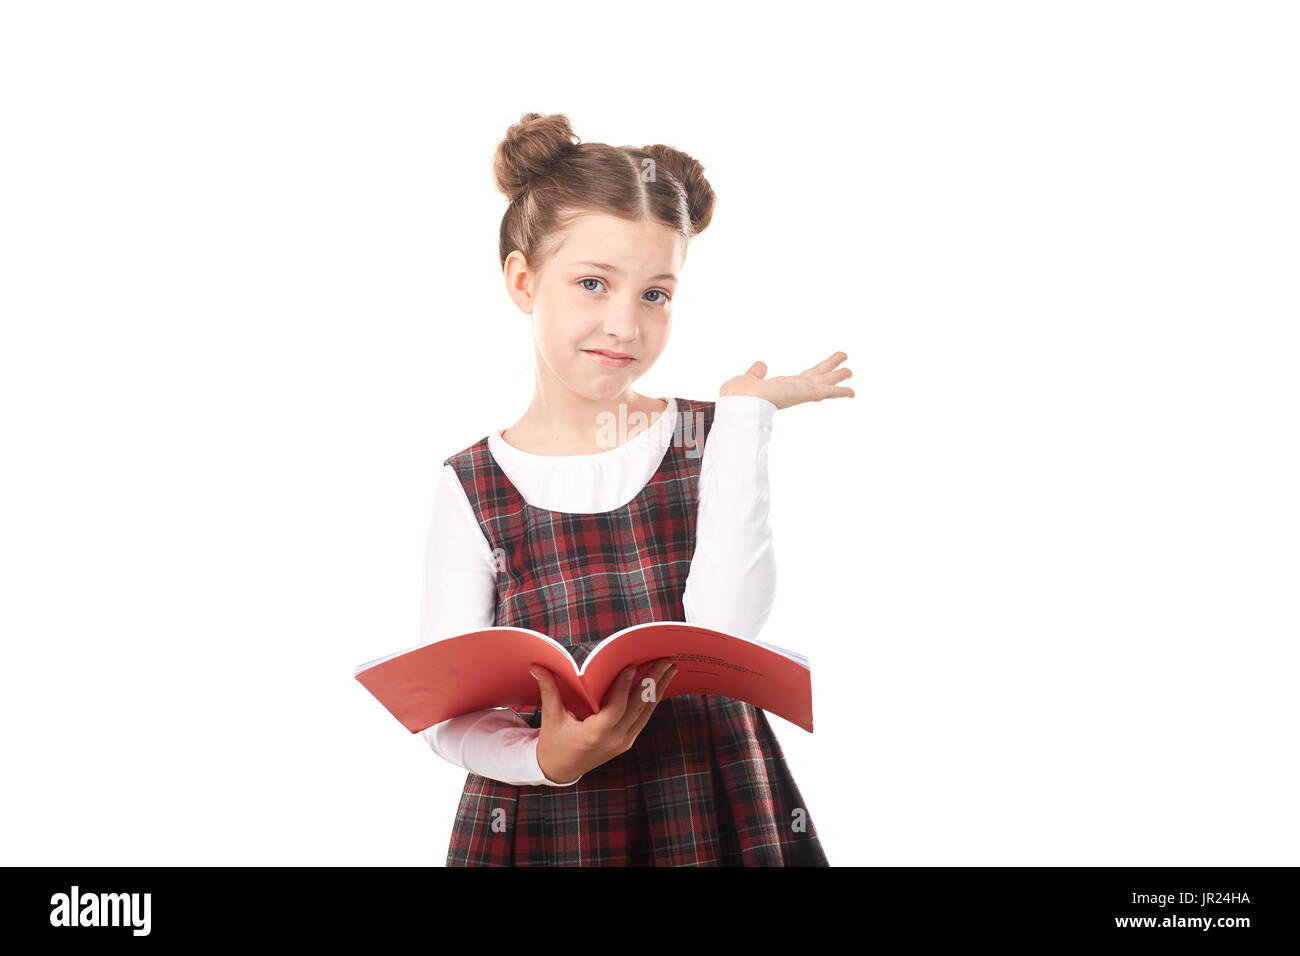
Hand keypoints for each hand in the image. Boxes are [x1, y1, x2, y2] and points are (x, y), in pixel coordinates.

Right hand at [530, 658, 677, 783]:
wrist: (560, 770)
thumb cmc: (554, 742)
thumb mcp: (551, 717)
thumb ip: (549, 690)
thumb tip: (537, 666)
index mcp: (594, 735)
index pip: (615, 708)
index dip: (624, 687)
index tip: (632, 666)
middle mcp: (613, 740)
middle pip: (637, 707)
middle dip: (652, 682)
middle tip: (665, 660)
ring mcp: (622, 743)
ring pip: (645, 712)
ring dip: (658, 689)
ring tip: (670, 668)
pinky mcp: (626, 742)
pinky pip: (643, 718)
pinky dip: (651, 701)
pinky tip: (660, 685)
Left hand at [719, 351, 854, 409]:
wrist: (740, 403)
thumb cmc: (738, 396)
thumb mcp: (748, 379)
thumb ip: (756, 373)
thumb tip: (761, 365)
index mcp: (780, 388)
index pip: (800, 381)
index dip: (811, 377)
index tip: (820, 373)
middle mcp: (792, 391)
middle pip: (816, 378)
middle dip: (829, 371)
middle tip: (844, 366)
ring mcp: (800, 392)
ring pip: (824, 382)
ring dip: (837, 376)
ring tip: (850, 370)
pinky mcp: (806, 394)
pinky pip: (827, 392)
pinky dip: (840, 391)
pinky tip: (852, 391)